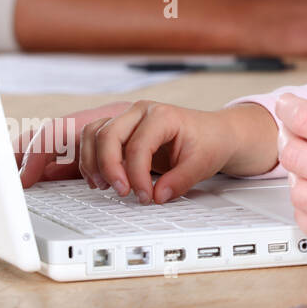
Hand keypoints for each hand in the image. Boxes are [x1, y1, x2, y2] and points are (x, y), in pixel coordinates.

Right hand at [23, 100, 264, 203]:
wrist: (216, 133)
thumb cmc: (210, 142)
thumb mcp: (203, 163)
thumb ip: (181, 181)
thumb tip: (157, 196)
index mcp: (163, 115)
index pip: (138, 146)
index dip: (137, 176)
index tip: (145, 196)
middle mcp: (142, 112)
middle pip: (107, 135)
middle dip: (108, 168)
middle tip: (121, 192)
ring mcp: (129, 118)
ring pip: (93, 133)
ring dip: (92, 162)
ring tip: (104, 186)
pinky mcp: (122, 129)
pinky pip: (94, 139)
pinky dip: (90, 158)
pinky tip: (100, 180)